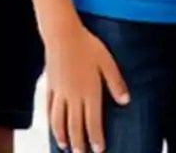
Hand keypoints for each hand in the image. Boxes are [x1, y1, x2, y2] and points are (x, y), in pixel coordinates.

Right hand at [45, 25, 129, 152]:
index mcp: (89, 92)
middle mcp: (73, 96)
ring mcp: (59, 93)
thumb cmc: (88, 46)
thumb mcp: (108, 63)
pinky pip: (49, 109)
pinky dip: (51, 122)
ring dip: (62, 136)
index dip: (96, 137)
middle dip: (79, 142)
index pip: (93, 121)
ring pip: (59, 121)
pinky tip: (53, 127)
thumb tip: (125, 101)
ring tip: (66, 147)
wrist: (62, 35)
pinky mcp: (50, 87)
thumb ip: (116, 83)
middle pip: (75, 125)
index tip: (99, 149)